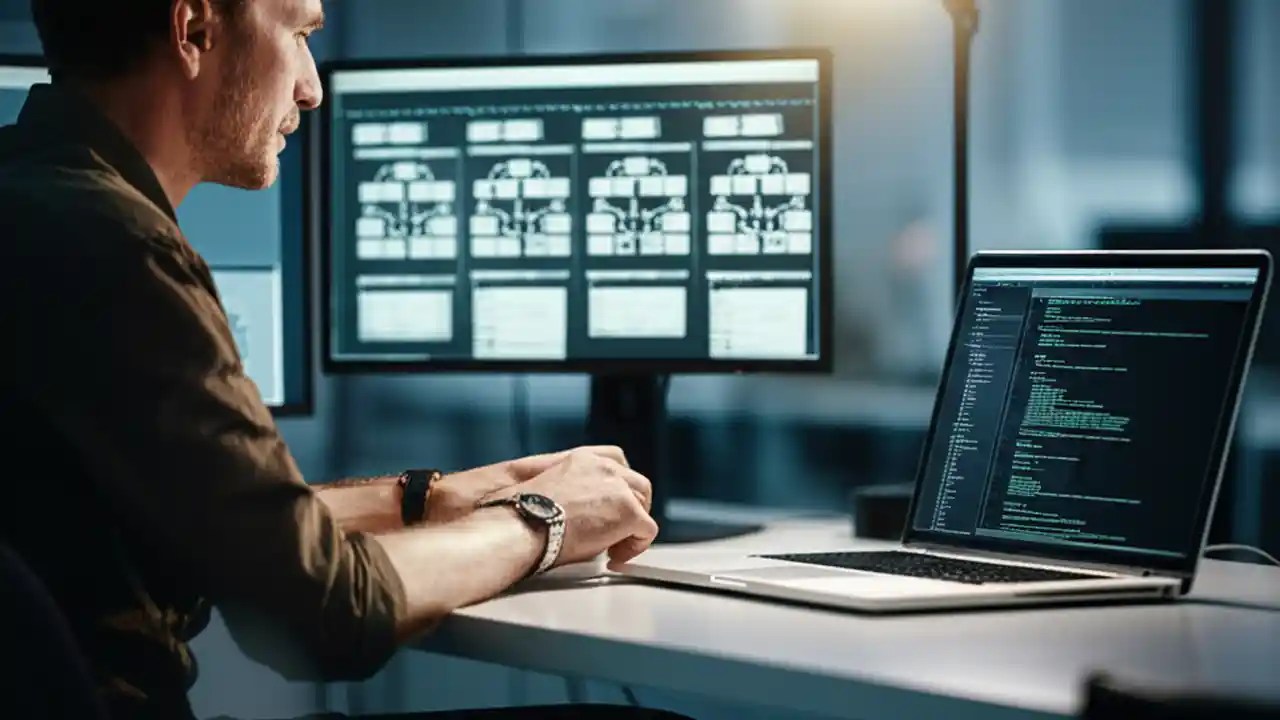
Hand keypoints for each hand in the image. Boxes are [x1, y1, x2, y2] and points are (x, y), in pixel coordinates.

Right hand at [482, 448, 656, 564]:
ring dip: (632, 527)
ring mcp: (619, 488)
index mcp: (583, 459)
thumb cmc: (526, 515)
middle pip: (637, 485)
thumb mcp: (552, 489)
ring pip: (643, 506)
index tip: (613, 508)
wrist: (523, 526)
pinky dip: (635, 546)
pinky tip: (615, 557)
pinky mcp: (628, 511)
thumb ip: (577, 493)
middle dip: (633, 508)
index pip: (618, 463)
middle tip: (619, 531)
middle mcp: (605, 467)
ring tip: (614, 547)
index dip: (621, 488)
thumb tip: (585, 514)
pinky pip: (647, 530)